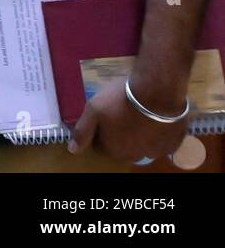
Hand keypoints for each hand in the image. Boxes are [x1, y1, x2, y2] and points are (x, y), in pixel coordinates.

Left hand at [70, 79, 186, 163]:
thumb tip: (73, 150)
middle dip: (120, 132)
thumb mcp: (93, 109)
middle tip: (122, 110)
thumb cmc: (121, 99)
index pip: (102, 144)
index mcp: (115, 151)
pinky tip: (155, 116)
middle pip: (123, 145)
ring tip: (139, 111)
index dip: (101, 128)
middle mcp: (136, 156)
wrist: (158, 90)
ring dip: (139, 132)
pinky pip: (162, 140)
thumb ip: (82, 131)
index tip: (105, 114)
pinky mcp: (174, 143)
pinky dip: (158, 131)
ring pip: (143, 143)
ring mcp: (157, 151)